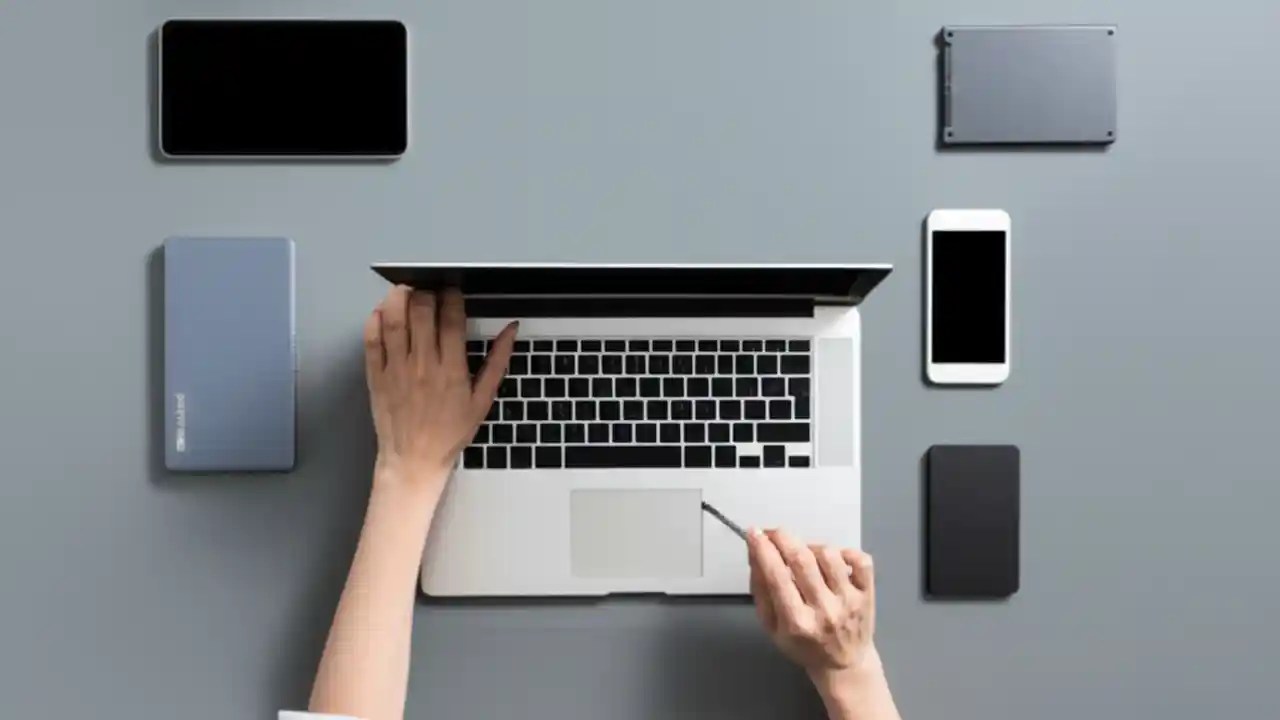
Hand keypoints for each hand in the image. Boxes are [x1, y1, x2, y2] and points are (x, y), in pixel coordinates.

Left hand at [364, 285, 516, 487]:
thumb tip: (511, 329)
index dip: (452, 296)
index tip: (453, 289)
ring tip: (406, 290)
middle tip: (430, 289)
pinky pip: (372, 341)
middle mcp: (423, 364)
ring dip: (399, 298)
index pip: (451, 319)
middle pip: (421, 312)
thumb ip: (498, 361)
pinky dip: (375, 321)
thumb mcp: (482, 400)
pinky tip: (382, 312)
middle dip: (426, 292)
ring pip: (394, 320)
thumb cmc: (451, 432)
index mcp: (451, 369)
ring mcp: (396, 369)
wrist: (414, 459)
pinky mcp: (376, 376)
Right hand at [748, 529, 876, 680]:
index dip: (762, 549)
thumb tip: (755, 553)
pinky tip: (833, 560)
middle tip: (773, 533)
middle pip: (802, 560)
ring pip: (828, 555)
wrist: (844, 664)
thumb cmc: (803, 645)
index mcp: (797, 622)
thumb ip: (760, 590)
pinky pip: (860, 560)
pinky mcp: (868, 594)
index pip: (777, 575)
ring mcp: (849, 601)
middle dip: (783, 538)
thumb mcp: (771, 626)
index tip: (754, 533)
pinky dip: (845, 551)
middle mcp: (824, 610)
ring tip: (804, 555)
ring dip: (810, 546)